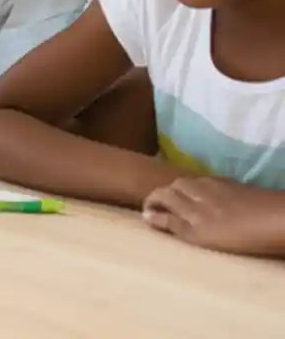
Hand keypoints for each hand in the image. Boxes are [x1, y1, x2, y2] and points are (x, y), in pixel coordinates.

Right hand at [142, 176, 284, 256]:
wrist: (276, 219)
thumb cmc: (238, 235)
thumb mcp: (200, 236)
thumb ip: (173, 225)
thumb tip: (147, 216)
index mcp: (187, 203)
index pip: (160, 195)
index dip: (150, 202)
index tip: (146, 213)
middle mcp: (198, 189)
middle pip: (174, 185)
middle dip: (165, 194)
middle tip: (163, 208)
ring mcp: (217, 185)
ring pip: (191, 182)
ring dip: (182, 189)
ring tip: (183, 203)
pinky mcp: (233, 185)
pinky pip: (208, 181)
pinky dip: (200, 187)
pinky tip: (206, 197)